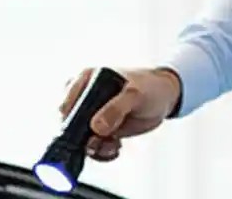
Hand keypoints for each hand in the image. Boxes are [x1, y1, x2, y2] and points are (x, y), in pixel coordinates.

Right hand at [58, 66, 181, 161]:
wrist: (166, 97)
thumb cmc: (150, 86)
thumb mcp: (134, 95)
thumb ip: (115, 109)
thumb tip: (96, 126)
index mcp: (86, 80)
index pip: (65, 104)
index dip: (69, 122)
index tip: (82, 134)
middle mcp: (85, 97)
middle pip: (69, 126)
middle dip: (83, 139)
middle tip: (99, 142)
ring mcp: (92, 115)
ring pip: (81, 139)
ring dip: (95, 148)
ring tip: (113, 144)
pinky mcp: (101, 130)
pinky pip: (93, 146)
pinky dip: (103, 152)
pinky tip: (116, 146)